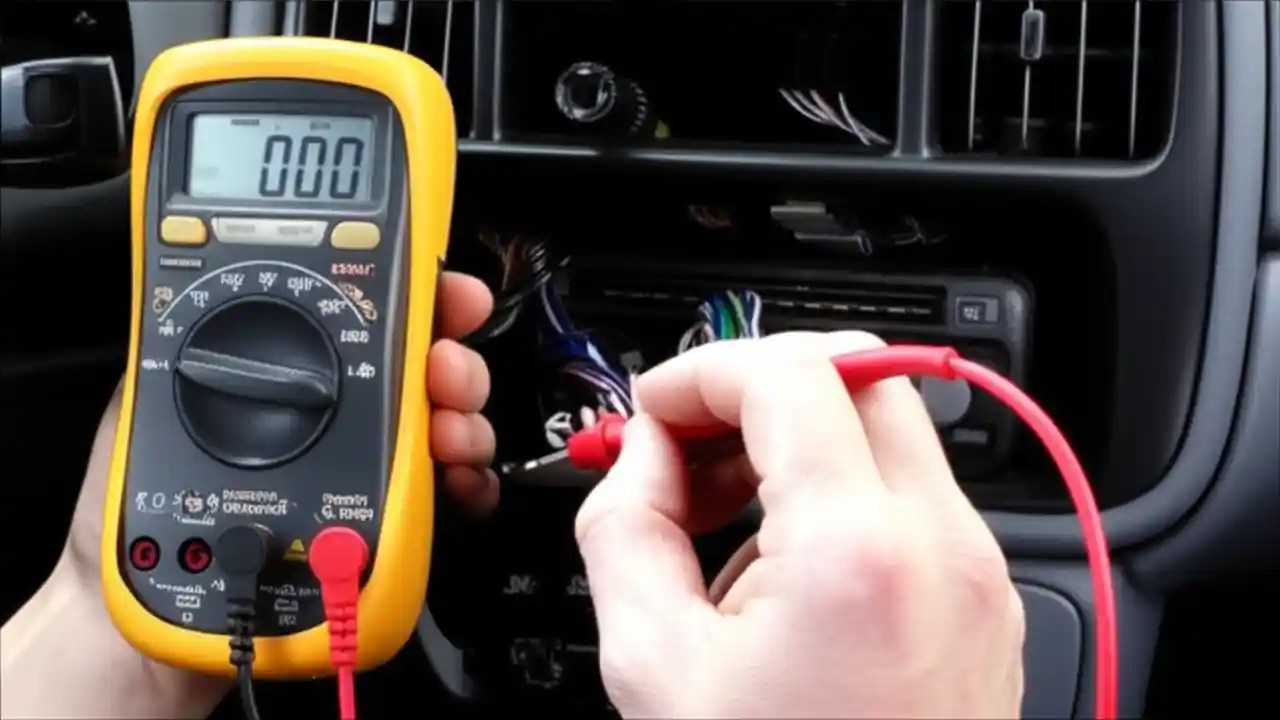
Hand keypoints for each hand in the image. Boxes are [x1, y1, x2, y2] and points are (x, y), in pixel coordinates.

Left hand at [1, 271, 497, 718]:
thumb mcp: (151, 401)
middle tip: (447, 373)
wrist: (136, 624)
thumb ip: (200, 339)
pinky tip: (459, 487)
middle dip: (452, 361)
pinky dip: (468, 489)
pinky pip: (444, 504)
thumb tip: (240, 283)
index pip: (363, 316)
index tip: (447, 293)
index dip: (416, 295)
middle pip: (421, 373)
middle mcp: (334, 420)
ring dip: (465, 423)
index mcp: (288, 372)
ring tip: (450, 437)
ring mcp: (360, 476)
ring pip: (445, 431)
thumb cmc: (131, 511)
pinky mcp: (379, 533)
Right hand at [574, 331, 1025, 718]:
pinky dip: (837, 491)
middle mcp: (944, 550)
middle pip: (857, 375)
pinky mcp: (985, 601)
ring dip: (796, 440)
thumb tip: (642, 462)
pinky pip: (909, 497)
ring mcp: (979, 576)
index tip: (656, 409)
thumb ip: (626, 530)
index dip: (703, 371)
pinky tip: (778, 564)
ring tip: (722, 519)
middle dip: (757, 390)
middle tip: (687, 445)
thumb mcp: (654, 668)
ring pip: (887, 430)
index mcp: (860, 555)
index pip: (790, 373)